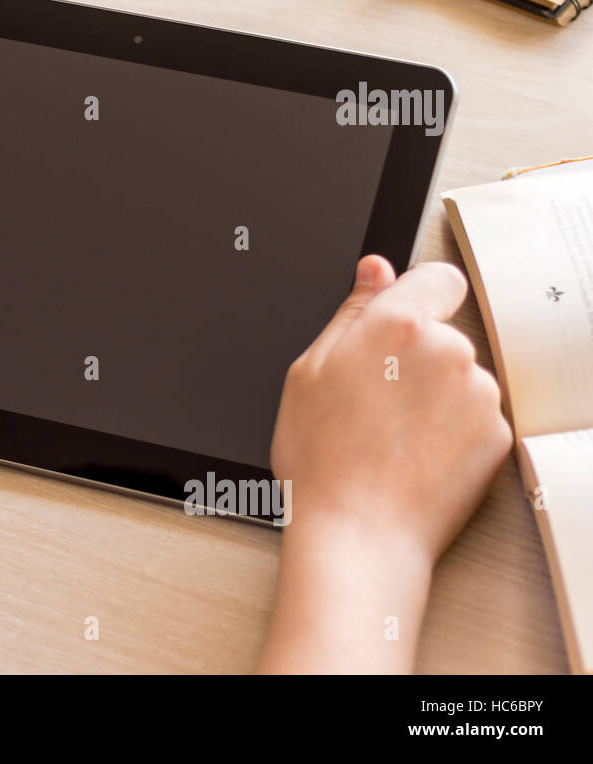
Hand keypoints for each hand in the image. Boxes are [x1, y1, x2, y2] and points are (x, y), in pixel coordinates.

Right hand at [258, 255, 512, 672]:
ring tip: (391, 434)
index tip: (399, 325)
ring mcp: (478, 394)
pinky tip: (414, 454)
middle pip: (443, 332)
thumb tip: (374, 271)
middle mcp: (448, 351)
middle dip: (415, 355)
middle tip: (373, 398)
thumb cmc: (322, 459)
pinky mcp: (497, 434)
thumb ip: (352, 312)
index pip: (437, 276)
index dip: (416, 297)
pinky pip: (475, 415)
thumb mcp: (309, 372)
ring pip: (460, 375)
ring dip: (435, 393)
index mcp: (398, 326)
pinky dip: (452, 429)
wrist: (358, 533)